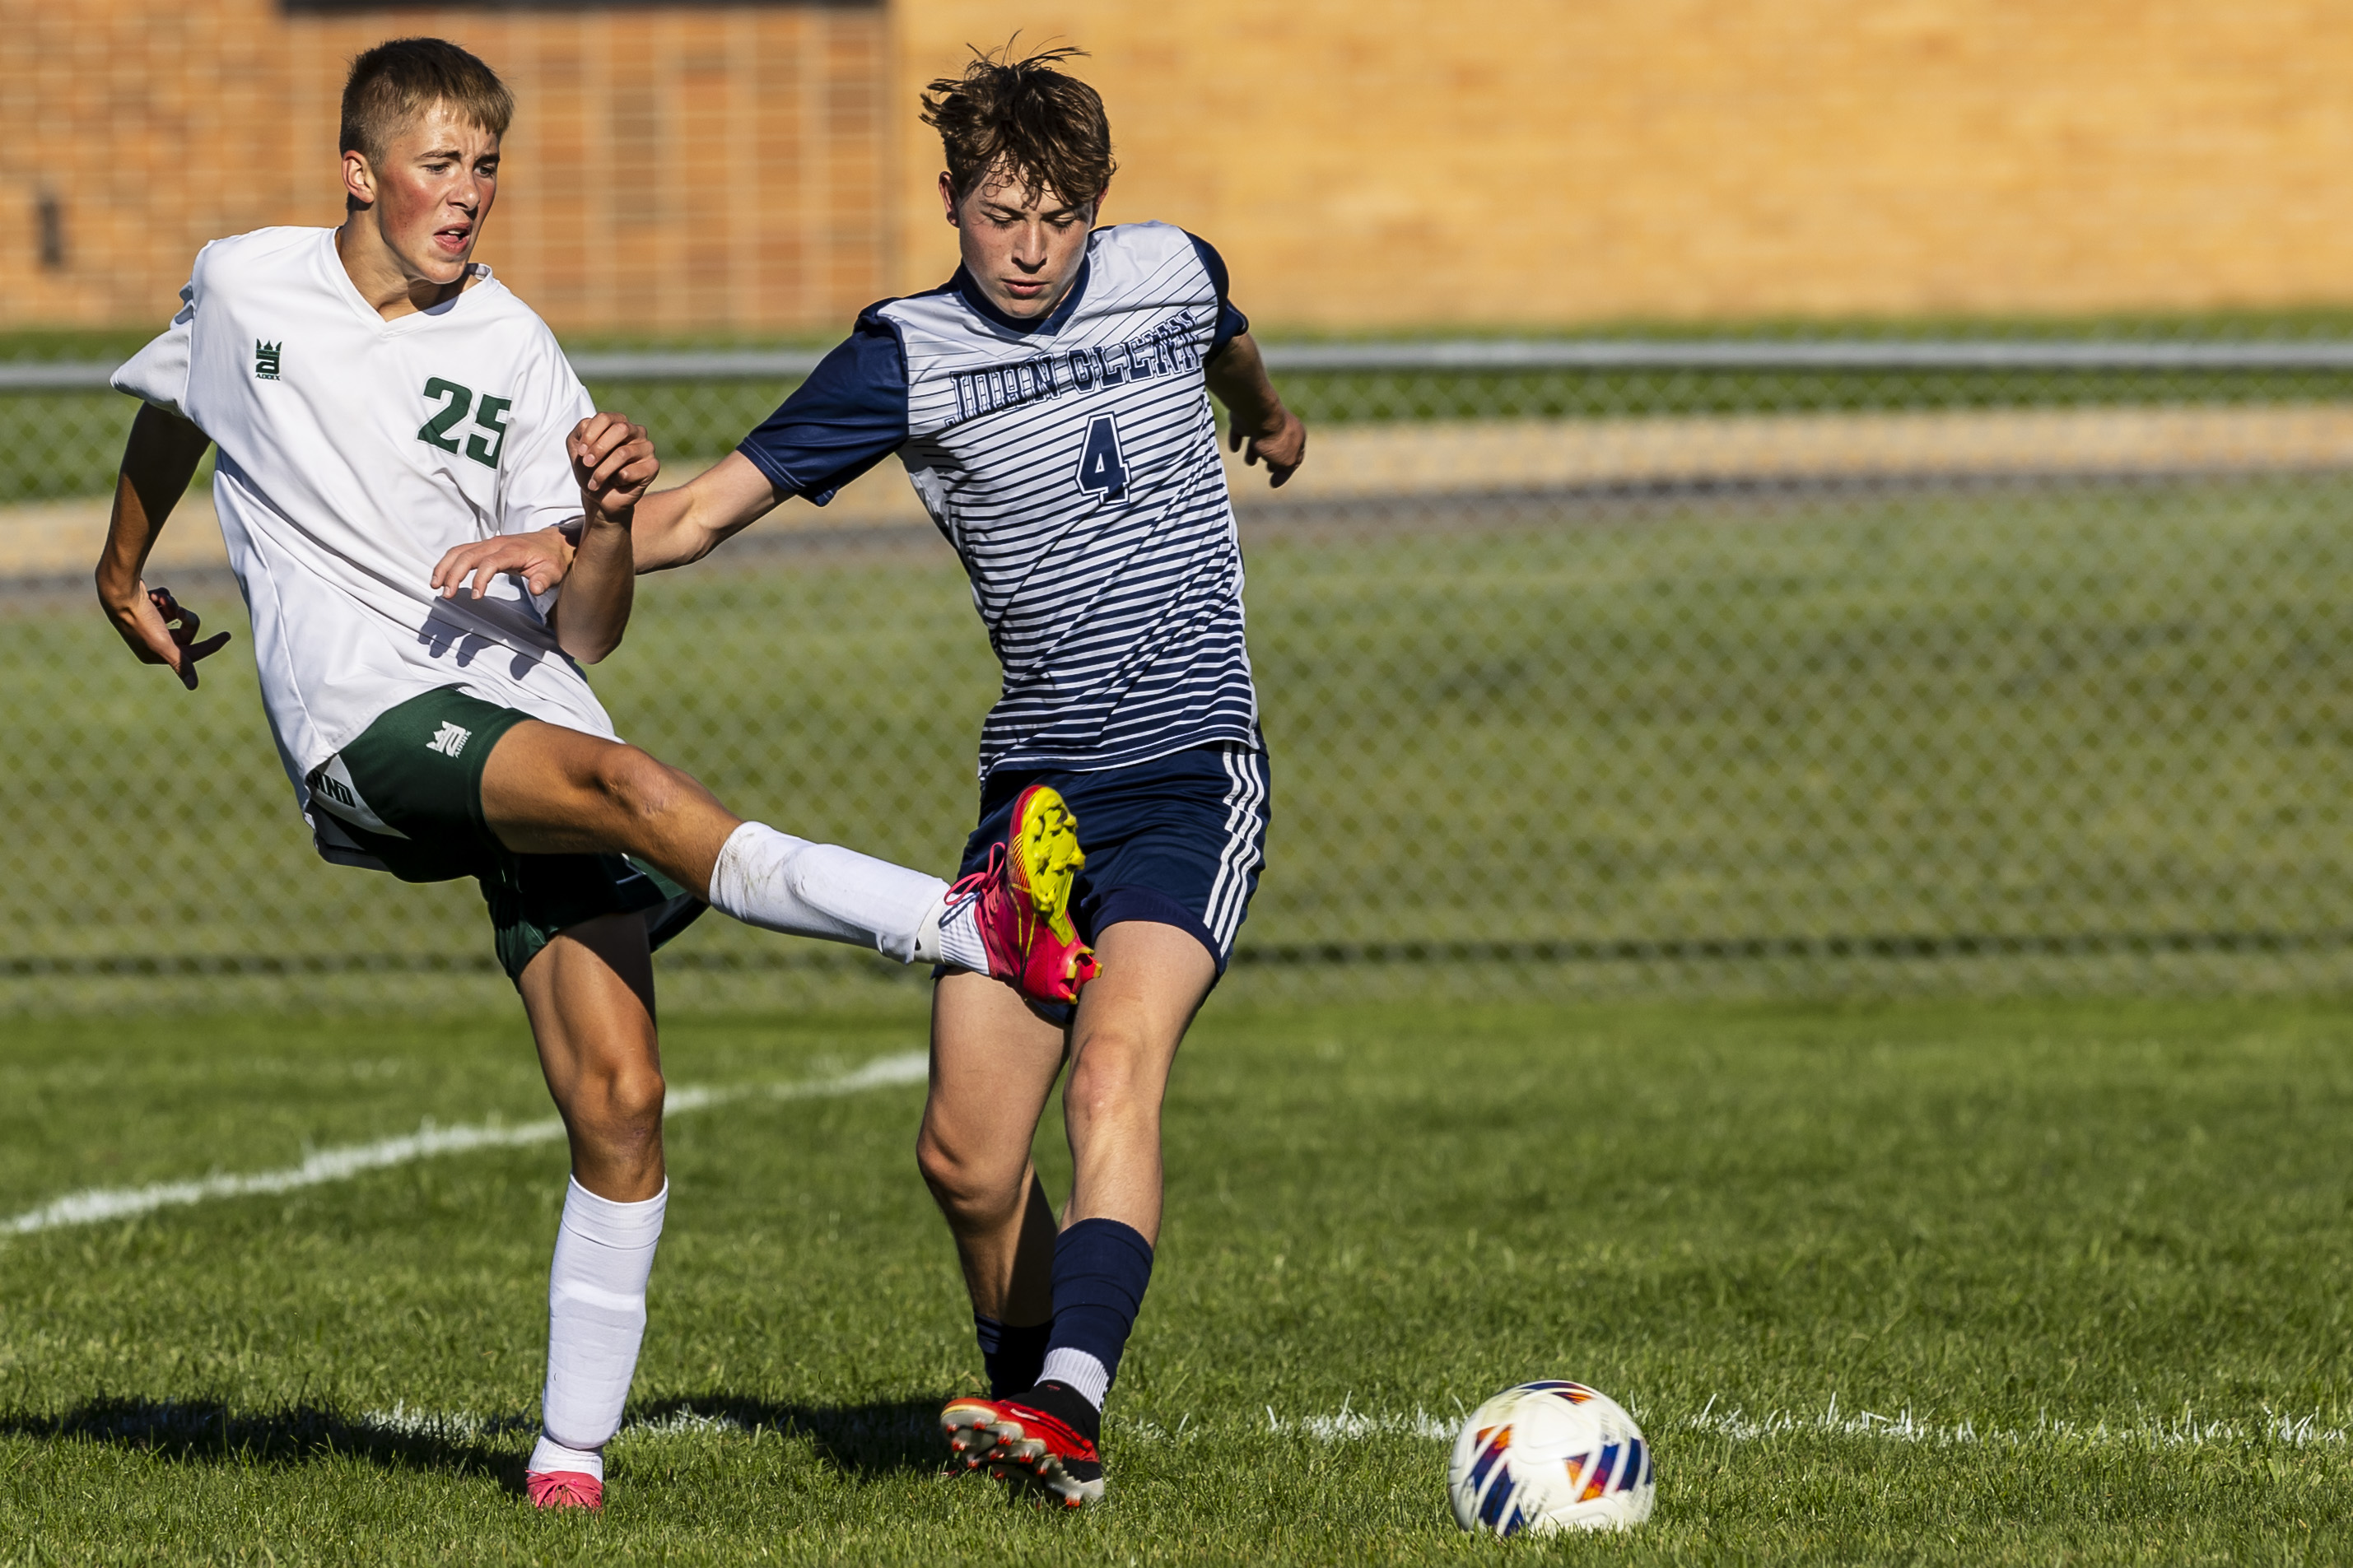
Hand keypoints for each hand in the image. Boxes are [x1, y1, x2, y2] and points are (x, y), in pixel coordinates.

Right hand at [105, 584, 229, 690]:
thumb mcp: (164, 644)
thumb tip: (193, 686)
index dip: (211, 645)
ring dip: (172, 604)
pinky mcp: (147, 608)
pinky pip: (167, 602)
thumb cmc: (141, 619)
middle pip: (187, 630)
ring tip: (161, 598)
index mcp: (155, 654)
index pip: (192, 653)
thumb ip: (180, 663)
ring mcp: (149, 624)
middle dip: (185, 616)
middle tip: (178, 608)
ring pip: (178, 614)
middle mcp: (152, 641)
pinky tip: (152, 594)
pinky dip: (163, 596)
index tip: (228, 635)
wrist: (119, 591)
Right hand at [431, 526, 575, 600]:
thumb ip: (544, 580)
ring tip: (436, 585)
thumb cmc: (552, 559)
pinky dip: (449, 562)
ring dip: (445, 567)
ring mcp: (489, 544)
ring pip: (459, 551)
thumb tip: (535, 588)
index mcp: (512, 550)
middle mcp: (497, 544)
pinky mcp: (485, 547)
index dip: (480, 579)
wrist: (554, 543)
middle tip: (447, 594)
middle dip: (454, 574)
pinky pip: (461, 551)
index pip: (490, 562)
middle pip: (467, 555)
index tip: (476, 597)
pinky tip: (443, 576)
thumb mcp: (554, 572)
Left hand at [569, 413, 659, 522]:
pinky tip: (616, 483)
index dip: (590, 435)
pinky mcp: (652, 467)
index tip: (581, 453)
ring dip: (603, 471)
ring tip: (594, 482)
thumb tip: (588, 426)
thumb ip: (579, 432)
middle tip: (587, 464)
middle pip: (620, 429)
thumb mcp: (577, 449)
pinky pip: (631, 471)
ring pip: (623, 453)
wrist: (600, 497)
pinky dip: (618, 480)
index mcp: (618, 423)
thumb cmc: (590, 469)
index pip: (605, 418)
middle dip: (599, 448)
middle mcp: (636, 431)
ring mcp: (647, 448)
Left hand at [1228, 406, 1305, 488]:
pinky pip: (1239, 431)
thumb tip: (1276, 478)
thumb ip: (1285, 470)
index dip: (1286, 471)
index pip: (1295, 456)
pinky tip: (1234, 448)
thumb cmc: (1275, 439)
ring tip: (1249, 461)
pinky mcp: (1243, 418)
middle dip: (1272, 458)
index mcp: (1297, 434)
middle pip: (1277, 445)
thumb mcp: (1287, 461)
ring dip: (1253, 452)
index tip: (1273, 483)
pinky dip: (1237, 439)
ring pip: (1258, 438)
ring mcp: (1261, 420)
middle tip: (1268, 468)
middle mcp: (1281, 424)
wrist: (1256, 416)